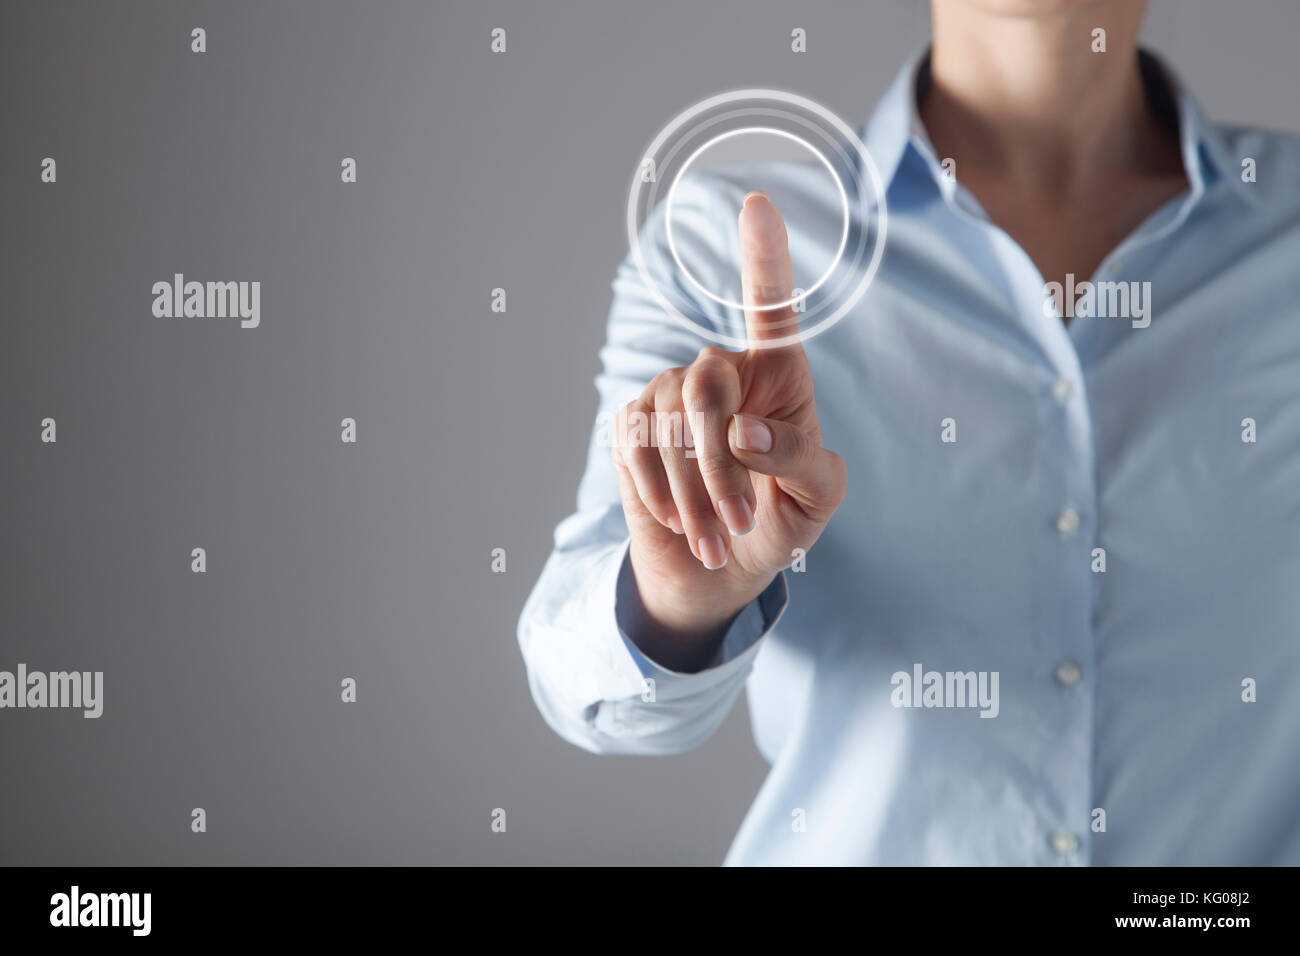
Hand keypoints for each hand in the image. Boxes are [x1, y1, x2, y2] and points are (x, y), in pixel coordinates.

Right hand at [610, 191, 847, 668]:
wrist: (719, 570)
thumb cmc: (779, 521)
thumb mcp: (817, 499)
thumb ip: (799, 459)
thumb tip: (744, 430)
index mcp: (778, 374)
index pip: (769, 308)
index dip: (763, 257)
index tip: (757, 205)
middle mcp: (721, 372)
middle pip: (707, 384)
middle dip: (720, 463)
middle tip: (738, 522)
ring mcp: (668, 394)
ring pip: (669, 423)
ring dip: (694, 494)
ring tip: (715, 540)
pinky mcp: (630, 425)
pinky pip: (636, 446)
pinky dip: (660, 493)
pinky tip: (678, 522)